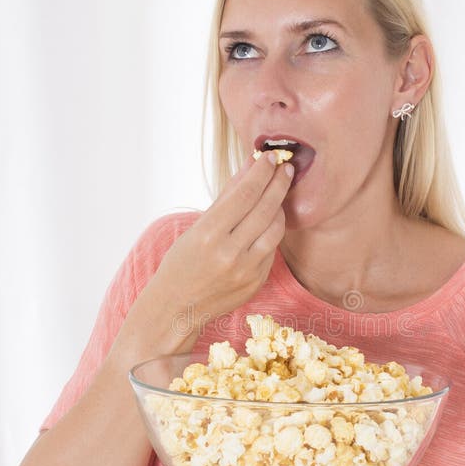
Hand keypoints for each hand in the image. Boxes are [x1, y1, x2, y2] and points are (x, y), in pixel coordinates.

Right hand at [140, 150, 294, 350]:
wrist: (177, 307)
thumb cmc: (182, 262)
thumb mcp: (197, 227)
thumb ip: (226, 197)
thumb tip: (250, 167)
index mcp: (208, 235)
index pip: (244, 194)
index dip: (261, 173)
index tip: (269, 157)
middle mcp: (229, 253)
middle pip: (265, 208)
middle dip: (279, 184)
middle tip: (287, 168)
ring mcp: (246, 270)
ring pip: (275, 229)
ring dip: (281, 207)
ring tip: (279, 193)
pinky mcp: (256, 282)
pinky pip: (271, 249)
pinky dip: (272, 231)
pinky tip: (268, 221)